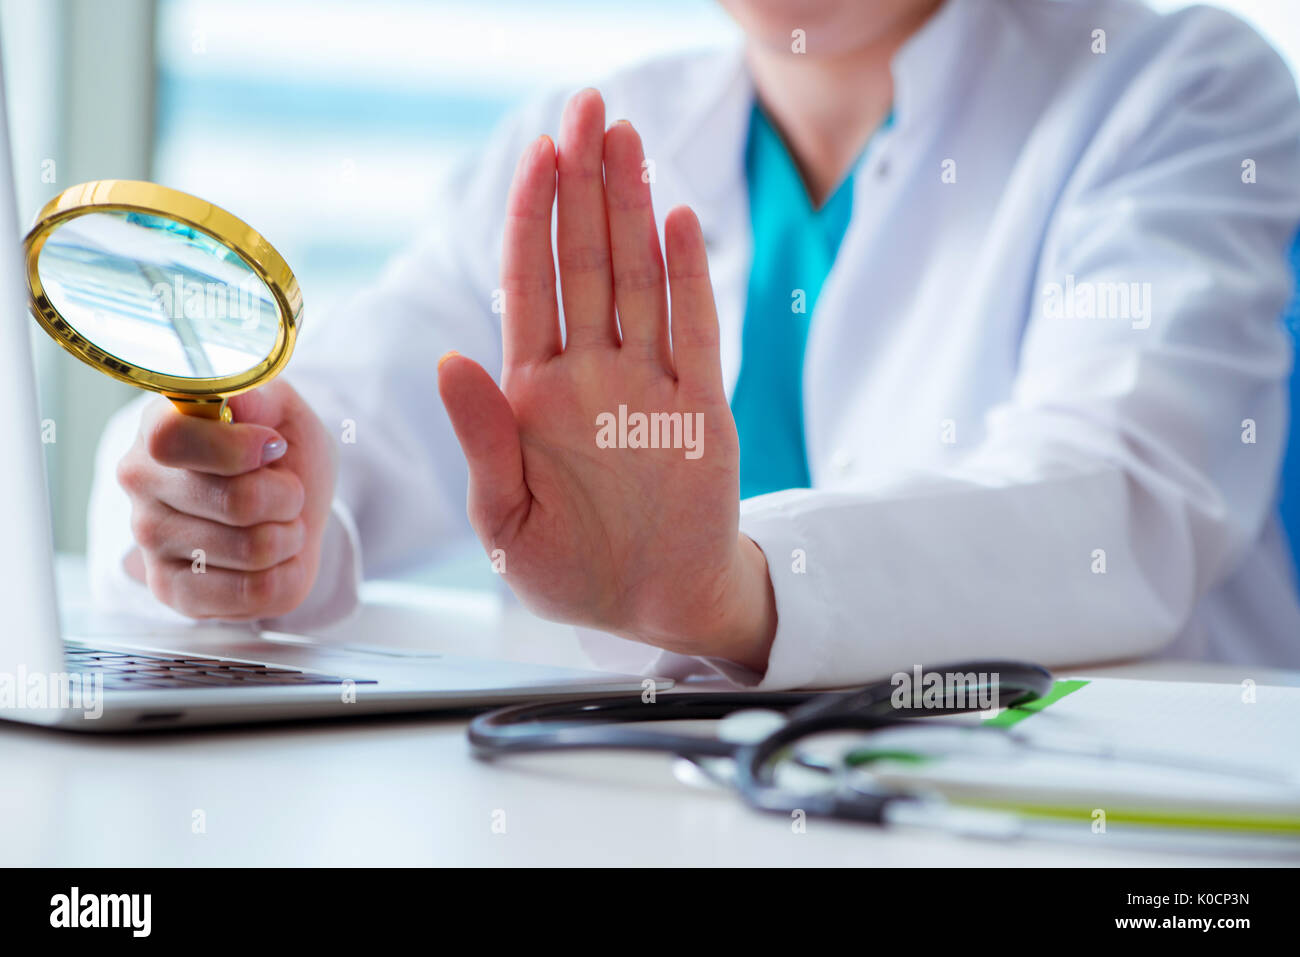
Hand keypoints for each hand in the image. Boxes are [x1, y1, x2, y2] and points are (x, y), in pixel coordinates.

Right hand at [116, 380, 336, 619]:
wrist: (288, 507)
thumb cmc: (280, 455)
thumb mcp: (284, 412)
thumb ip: (263, 399)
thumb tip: (241, 402)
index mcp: (159, 426)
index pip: (173, 439)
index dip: (239, 449)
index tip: (274, 447)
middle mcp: (141, 482)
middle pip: (236, 502)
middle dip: (287, 497)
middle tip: (287, 491)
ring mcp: (150, 540)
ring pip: (253, 549)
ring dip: (290, 535)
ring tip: (279, 523)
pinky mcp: (172, 590)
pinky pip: (253, 593)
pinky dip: (287, 574)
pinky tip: (275, 559)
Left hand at [437, 89, 775, 671]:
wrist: (652, 606)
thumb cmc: (570, 570)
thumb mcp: (505, 519)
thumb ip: (482, 439)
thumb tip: (448, 358)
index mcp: (532, 394)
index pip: (530, 286)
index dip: (531, 219)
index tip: (536, 154)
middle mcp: (589, 373)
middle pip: (586, 262)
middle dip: (583, 186)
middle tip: (588, 111)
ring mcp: (647, 383)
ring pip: (638, 280)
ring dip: (632, 210)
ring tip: (627, 141)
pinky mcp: (700, 407)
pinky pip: (694, 331)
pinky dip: (687, 278)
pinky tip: (676, 222)